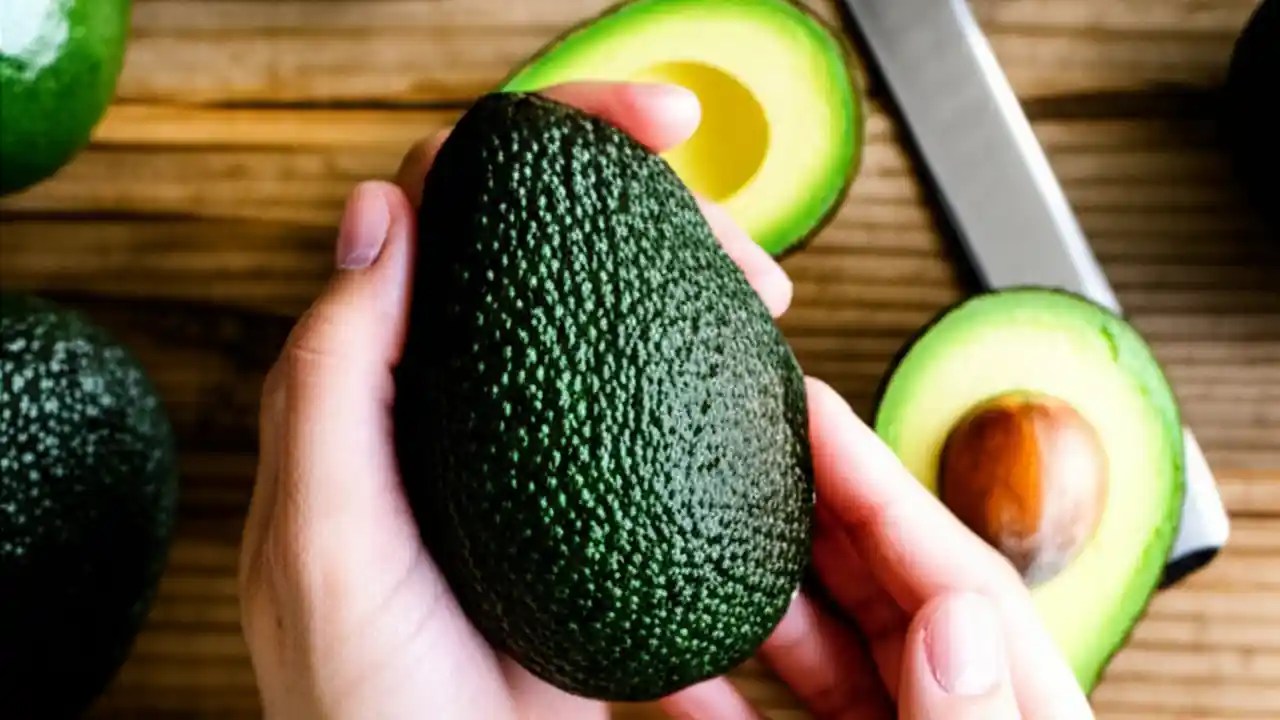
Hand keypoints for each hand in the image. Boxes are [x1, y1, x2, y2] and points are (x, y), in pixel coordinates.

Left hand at [237, 81, 792, 719]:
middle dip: (648, 207)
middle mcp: (445, 398)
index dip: (544, 136)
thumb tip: (384, 211)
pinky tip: (751, 382)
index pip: (446, 205)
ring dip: (687, 284)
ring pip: (602, 315)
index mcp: (372, 384)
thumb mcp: (324, 544)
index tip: (654, 130)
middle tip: (739, 245)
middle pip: (541, 244)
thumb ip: (333, 383)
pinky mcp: (581, 496)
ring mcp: (521, 444)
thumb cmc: (361, 702)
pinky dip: (701, 371)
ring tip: (766, 303)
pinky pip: (645, 402)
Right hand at [658, 380, 1095, 719]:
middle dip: (818, 502)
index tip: (814, 408)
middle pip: (883, 586)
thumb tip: (952, 616)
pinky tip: (672, 657)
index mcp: (1018, 712)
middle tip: (754, 428)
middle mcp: (947, 712)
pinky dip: (718, 690)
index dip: (878, 477)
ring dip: (762, 586)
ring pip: (825, 647)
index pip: (954, 571)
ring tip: (707, 520)